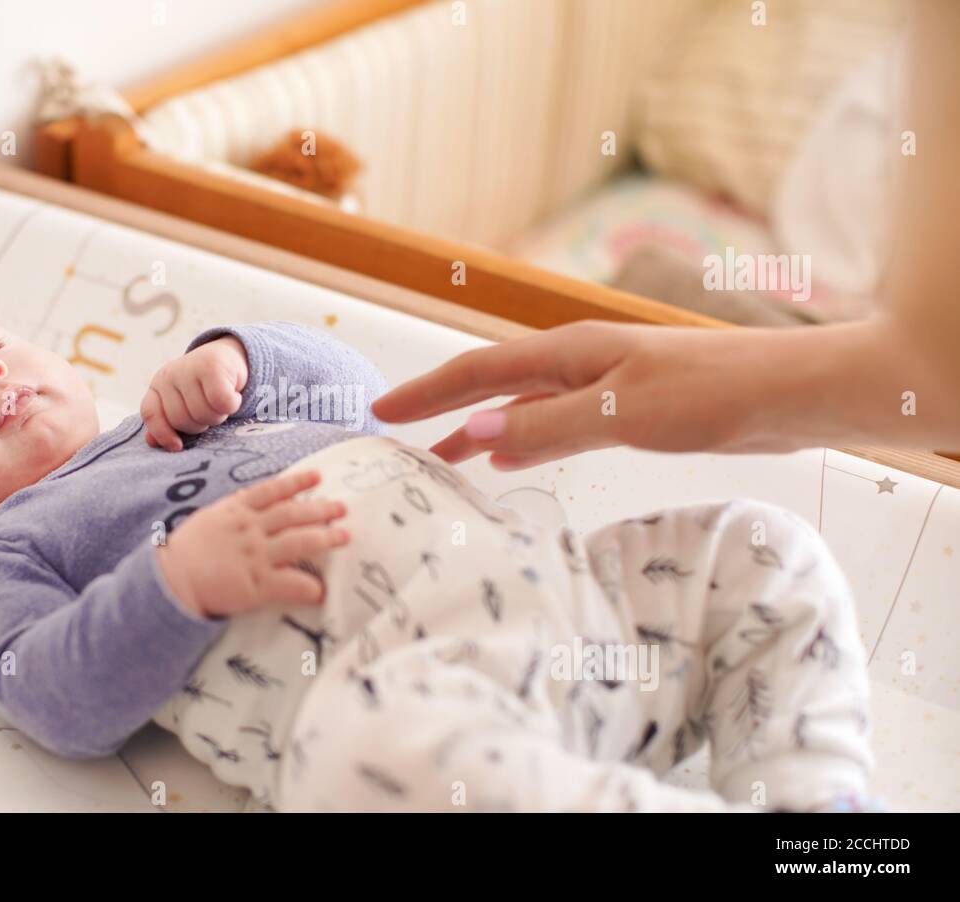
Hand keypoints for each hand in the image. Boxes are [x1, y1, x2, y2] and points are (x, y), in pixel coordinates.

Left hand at [141, 336, 248, 450]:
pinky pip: (221, 402)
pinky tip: (232, 396)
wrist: (228, 358)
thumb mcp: (181, 404)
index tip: (177, 446)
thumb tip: (152, 442)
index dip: (162, 433)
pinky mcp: (213, 366)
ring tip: (220, 404)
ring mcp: (189, 368)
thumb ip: (166, 422)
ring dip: (217, 416)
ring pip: (202, 414)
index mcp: (158, 385)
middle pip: (181, 420)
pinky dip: (231, 406)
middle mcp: (170, 375)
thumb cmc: (203, 389)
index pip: (151, 413)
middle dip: (199, 424)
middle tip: (209, 412)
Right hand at [156, 469, 349, 618]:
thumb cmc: (185, 552)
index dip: (296, 482)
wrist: (170, 582)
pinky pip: (290, 583)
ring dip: (325, 538)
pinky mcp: (256, 585)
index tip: (318, 476)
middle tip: (343, 508)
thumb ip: (230, 509)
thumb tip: (245, 498)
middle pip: (292, 514)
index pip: (272, 491)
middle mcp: (250, 529)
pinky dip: (308, 587)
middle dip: (321, 509)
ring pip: (298, 542)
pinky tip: (322, 590)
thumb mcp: (207, 520)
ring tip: (345, 536)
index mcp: (236, 511)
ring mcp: (255, 556)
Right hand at [370, 318, 907, 469]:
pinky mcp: (627, 413)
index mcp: (568, 354)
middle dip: (441, 405)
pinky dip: (521, 443)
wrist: (789, 394)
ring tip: (440, 455)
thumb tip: (472, 433)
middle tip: (395, 428)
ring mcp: (601, 388)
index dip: (427, 392)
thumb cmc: (712, 394)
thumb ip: (546, 425)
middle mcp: (577, 365)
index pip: (477, 372)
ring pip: (521, 408)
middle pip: (492, 384)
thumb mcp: (621, 413)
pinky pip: (554, 427)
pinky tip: (507, 462)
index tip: (381, 411)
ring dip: (479, 429)